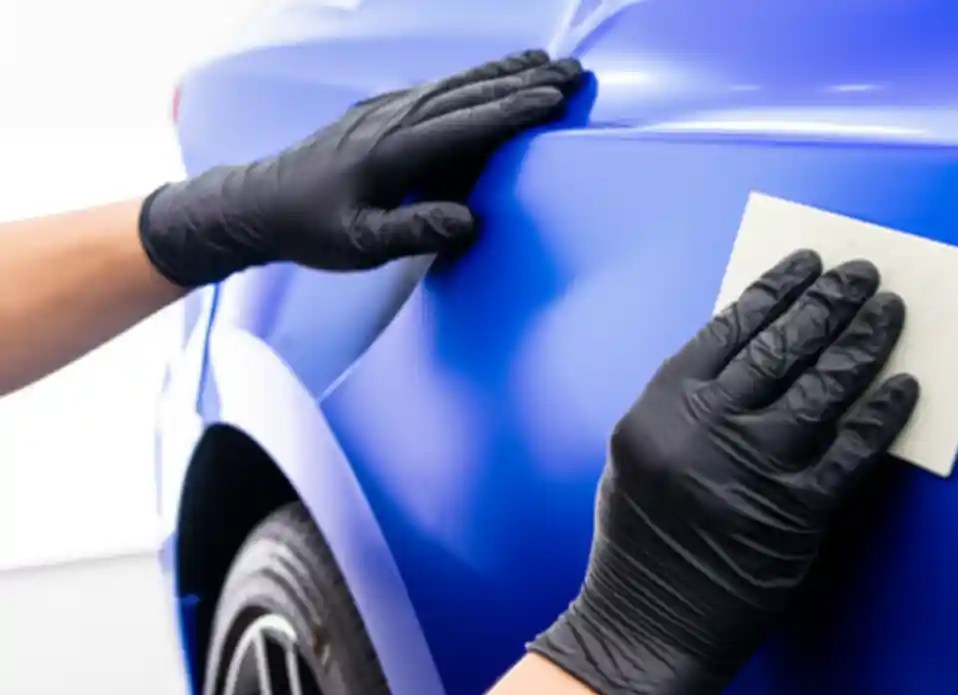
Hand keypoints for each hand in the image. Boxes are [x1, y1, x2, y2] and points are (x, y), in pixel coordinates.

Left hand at [139, 49, 582, 286]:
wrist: (259, 202)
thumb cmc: (312, 230)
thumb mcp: (360, 244)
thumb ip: (414, 231)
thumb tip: (470, 220)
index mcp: (394, 151)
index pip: (466, 125)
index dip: (513, 111)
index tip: (556, 99)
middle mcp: (395, 119)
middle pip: (470, 93)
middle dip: (525, 81)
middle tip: (573, 71)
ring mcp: (387, 110)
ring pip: (457, 83)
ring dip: (505, 71)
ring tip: (547, 62)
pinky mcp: (382, 111)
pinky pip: (440, 87)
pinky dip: (476, 78)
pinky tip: (493, 76)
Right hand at [530, 250, 919, 694]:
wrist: (647, 622)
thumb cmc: (641, 535)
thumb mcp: (640, 449)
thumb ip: (689, 397)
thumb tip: (757, 344)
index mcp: (662, 404)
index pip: (731, 326)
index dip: (776, 287)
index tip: (808, 263)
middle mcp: (706, 428)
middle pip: (783, 346)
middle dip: (829, 301)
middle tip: (862, 274)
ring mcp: (753, 469)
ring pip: (823, 387)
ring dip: (863, 342)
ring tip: (888, 311)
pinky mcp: (795, 513)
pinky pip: (851, 452)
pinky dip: (881, 415)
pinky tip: (904, 387)